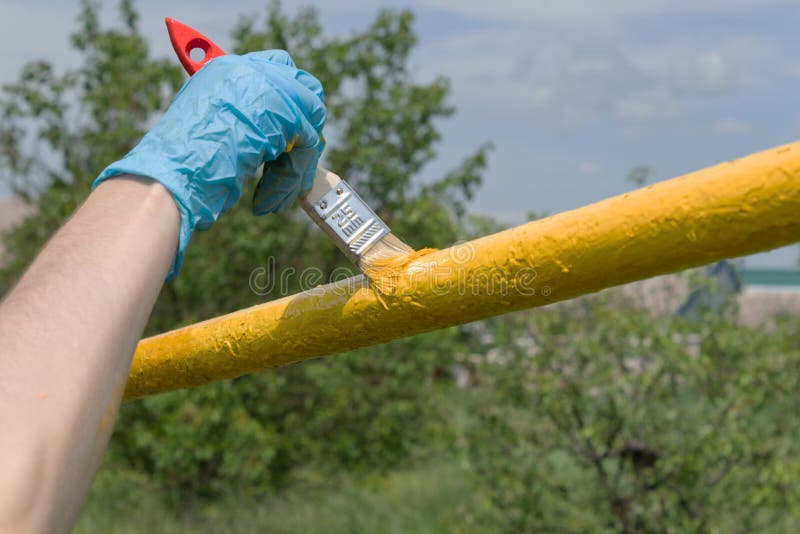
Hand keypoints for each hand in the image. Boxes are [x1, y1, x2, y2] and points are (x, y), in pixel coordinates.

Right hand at [93, 50, 325, 277]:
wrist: (173, 172)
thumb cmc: (180, 164)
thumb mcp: (208, 131)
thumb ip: (240, 121)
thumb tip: (272, 135)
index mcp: (227, 70)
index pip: (276, 67)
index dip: (290, 101)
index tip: (294, 133)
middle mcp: (249, 70)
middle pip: (304, 88)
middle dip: (306, 128)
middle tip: (294, 161)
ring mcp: (268, 87)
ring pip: (310, 122)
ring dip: (297, 164)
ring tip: (275, 195)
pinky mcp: (284, 111)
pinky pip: (309, 145)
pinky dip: (293, 178)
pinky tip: (270, 199)